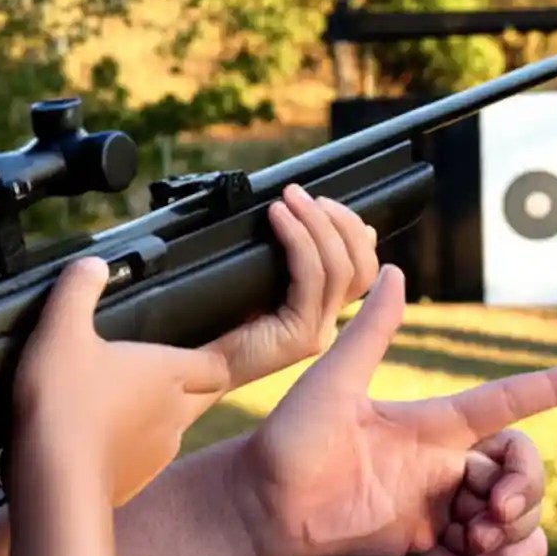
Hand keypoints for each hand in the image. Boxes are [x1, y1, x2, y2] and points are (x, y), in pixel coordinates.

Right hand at [12, 257, 228, 504]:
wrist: (55, 482)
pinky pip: (145, 458)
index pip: (217, 365)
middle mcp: (176, 413)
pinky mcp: (136, 480)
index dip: (210, 356)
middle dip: (190, 383)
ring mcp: (159, 452)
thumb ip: (77, 291)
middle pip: (203, 396)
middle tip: (158, 370)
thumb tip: (92, 263)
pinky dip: (133, 446)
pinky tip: (103, 439)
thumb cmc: (64, 401)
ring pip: (174, 428)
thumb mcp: (61, 331)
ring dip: (159, 415)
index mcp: (169, 372)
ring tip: (125, 402)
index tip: (193, 346)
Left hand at [202, 183, 377, 388]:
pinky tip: (279, 218)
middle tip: (303, 195)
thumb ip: (286, 256)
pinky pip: (311, 278)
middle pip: (361, 267)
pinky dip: (298, 239)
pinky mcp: (301, 336)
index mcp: (321, 308)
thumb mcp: (259, 277)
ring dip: (316, 223)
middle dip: (339, 221)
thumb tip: (303, 213)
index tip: (324, 201)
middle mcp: (326, 322)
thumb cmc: (218, 316)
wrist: (194, 360)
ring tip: (289, 200)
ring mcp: (316, 331)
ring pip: (339, 268)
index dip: (354, 230)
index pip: (363, 267)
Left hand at [232, 265, 556, 555]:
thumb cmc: (289, 437)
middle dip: (528, 486)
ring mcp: (436, 506)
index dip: (547, 387)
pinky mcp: (421, 545)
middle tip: (494, 506)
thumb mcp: (334, 379)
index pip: (504, 402)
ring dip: (516, 531)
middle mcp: (442, 464)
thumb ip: (369, 331)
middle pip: (521, 468)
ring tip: (481, 538)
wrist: (260, 504)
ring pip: (511, 518)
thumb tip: (392, 269)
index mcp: (431, 423)